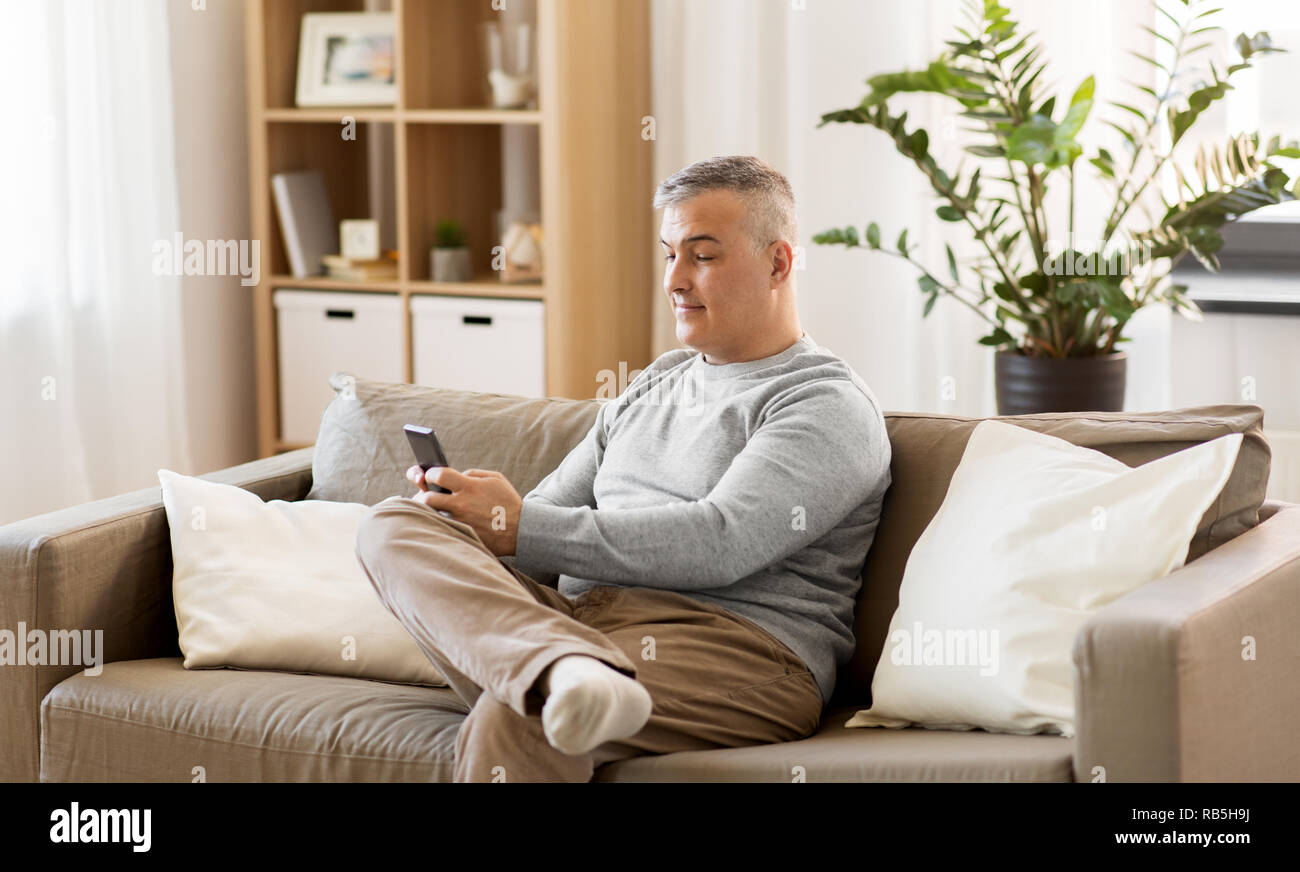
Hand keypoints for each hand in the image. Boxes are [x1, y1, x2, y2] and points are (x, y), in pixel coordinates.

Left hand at [405, 464, 521, 556]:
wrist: (520, 530)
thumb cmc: (507, 502)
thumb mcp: (495, 479)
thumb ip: (473, 474)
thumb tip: (455, 476)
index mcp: (469, 487)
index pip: (438, 475)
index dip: (431, 474)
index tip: (432, 476)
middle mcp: (461, 505)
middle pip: (426, 498)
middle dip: (423, 495)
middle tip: (426, 495)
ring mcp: (460, 522)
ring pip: (430, 516)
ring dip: (428, 511)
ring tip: (432, 508)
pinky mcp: (461, 535)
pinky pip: (441, 528)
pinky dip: (438, 524)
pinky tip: (441, 521)